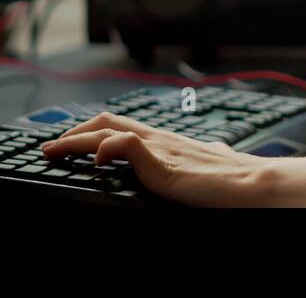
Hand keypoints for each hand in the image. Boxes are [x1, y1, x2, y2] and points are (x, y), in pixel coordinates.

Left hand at [40, 112, 275, 206]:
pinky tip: (96, 159)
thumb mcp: (212, 160)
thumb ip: (203, 156)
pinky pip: (125, 145)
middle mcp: (160, 138)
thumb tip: (214, 152)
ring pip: (108, 130)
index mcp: (169, 140)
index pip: (123, 125)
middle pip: (107, 121)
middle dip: (74, 131)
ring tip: (55, 150)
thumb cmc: (236, 177)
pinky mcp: (161, 165)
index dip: (93, 130)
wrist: (253, 184)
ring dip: (76, 138)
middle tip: (52, 146)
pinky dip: (105, 147)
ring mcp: (159, 149)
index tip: (72, 141)